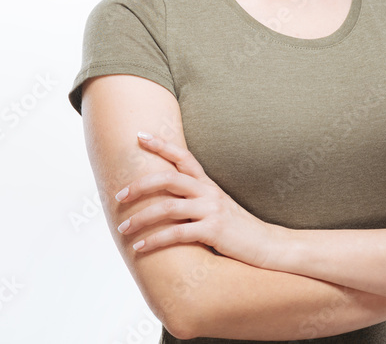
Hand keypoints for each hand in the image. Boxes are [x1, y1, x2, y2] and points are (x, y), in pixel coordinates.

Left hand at [113, 132, 284, 268]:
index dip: (161, 144)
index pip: (183, 157)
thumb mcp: (218, 206)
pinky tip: (140, 248)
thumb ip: (196, 199)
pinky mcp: (213, 231)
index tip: (139, 136)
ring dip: (140, 219)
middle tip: (118, 196)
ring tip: (123, 229)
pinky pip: (176, 234)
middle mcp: (209, 192)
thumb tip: (166, 200)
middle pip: (168, 179)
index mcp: (208, 184)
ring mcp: (212, 211)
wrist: (266, 244)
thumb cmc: (237, 228)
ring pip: (168, 208)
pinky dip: (154, 241)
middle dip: (139, 185)